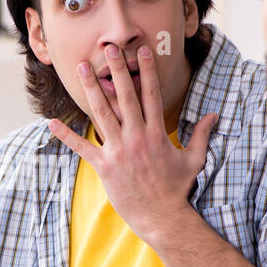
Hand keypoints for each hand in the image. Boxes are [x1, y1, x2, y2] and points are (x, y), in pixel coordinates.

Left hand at [48, 43, 217, 245]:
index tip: (141, 52)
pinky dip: (66, 136)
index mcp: (157, 134)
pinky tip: (52, 123)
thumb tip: (215, 115)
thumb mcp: (194, 159)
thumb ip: (202, 135)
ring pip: (102, 114)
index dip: (147, 72)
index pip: (151, 96)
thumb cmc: (178, 189)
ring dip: (91, 90)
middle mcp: (137, 138)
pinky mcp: (105, 167)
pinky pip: (83, 148)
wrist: (163, 217)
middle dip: (116, 71)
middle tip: (108, 49)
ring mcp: (119, 152)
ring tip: (82, 69)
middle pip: (124, 97)